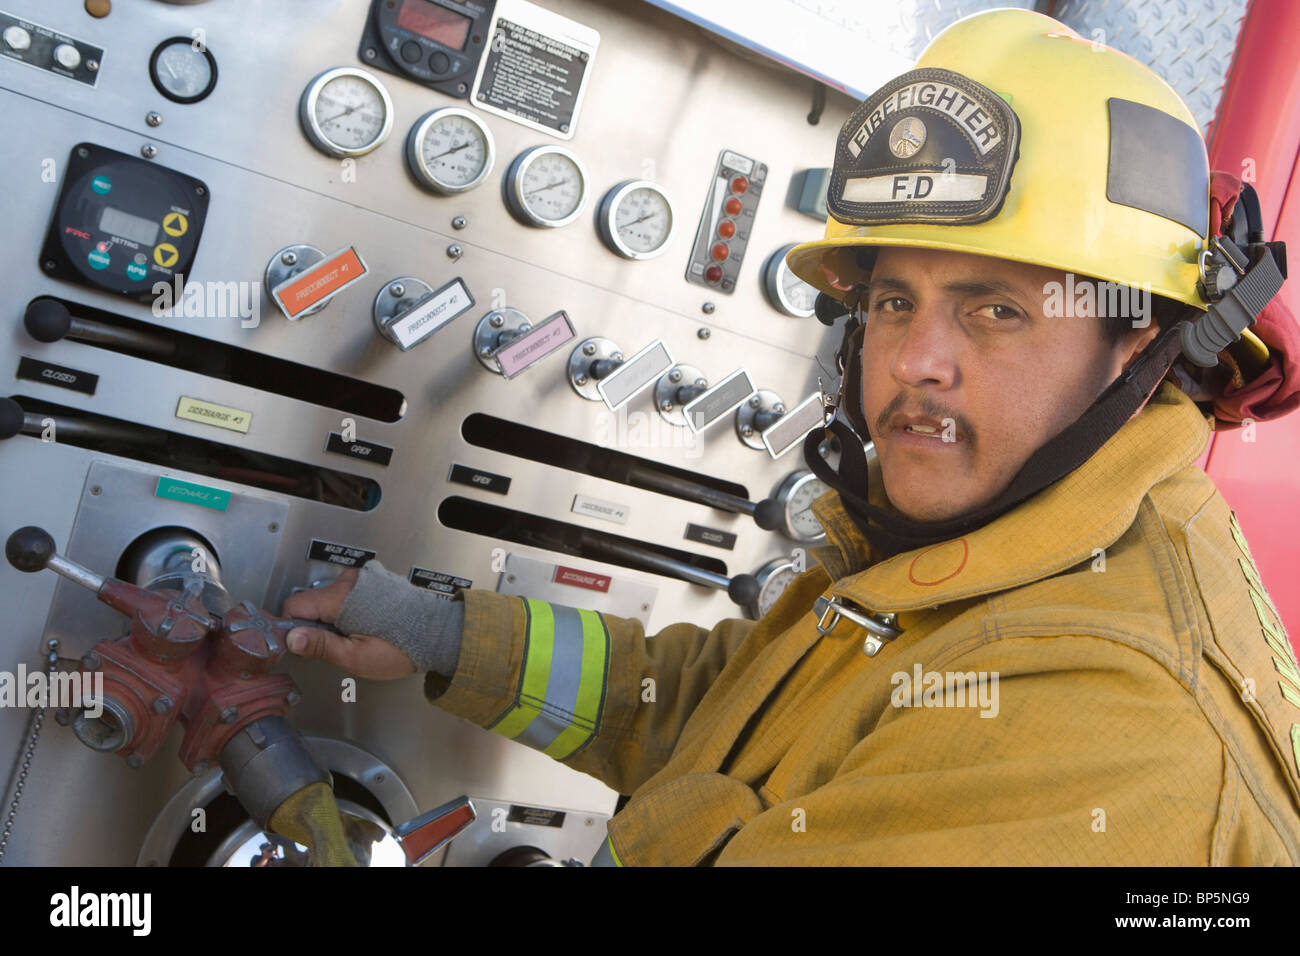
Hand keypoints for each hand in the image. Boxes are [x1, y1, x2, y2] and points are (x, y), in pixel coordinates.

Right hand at [281, 570, 416, 679]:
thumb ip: (320, 646)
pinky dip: (352, 606)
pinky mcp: (375, 578)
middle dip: (319, 623)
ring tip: (360, 633)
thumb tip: (291, 638)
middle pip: (312, 599)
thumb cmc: (401, 648)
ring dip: (336, 616)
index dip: (294, 627)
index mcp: (342, 596)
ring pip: (330, 596)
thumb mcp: (357, 657)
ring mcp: (364, 576)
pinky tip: (370, 622)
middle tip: (343, 642)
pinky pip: (349, 591)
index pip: (294, 604)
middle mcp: (351, 579)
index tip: (307, 643)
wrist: (438, 634)